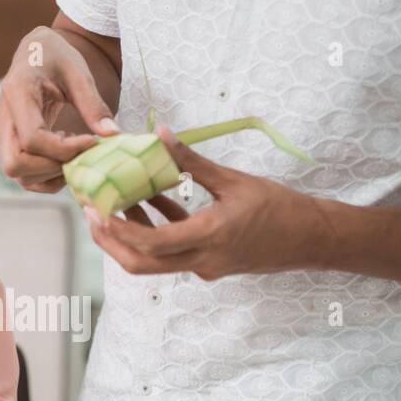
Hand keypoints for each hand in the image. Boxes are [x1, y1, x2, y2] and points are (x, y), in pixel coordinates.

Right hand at [0, 26, 119, 192]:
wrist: (37, 51)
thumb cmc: (57, 56)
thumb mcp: (78, 72)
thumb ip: (93, 104)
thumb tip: (111, 135)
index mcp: (17, 92)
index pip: (31, 138)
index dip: (63, 149)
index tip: (92, 141)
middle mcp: (4, 117)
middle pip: (14, 164)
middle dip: (51, 167)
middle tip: (79, 152)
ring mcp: (5, 134)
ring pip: (18, 174)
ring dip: (51, 172)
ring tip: (74, 148)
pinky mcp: (12, 144)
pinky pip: (24, 175)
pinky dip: (48, 177)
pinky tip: (66, 155)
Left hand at [83, 127, 324, 279]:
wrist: (309, 239)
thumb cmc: (279, 207)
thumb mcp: (233, 180)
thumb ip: (191, 161)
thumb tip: (160, 133)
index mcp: (210, 237)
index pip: (152, 243)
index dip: (119, 230)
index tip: (96, 211)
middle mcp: (202, 259)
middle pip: (141, 264)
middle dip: (111, 242)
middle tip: (91, 213)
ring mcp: (204, 266)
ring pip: (154, 262)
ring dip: (130, 236)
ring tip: (112, 204)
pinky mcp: (208, 264)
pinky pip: (172, 252)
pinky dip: (156, 231)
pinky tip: (148, 203)